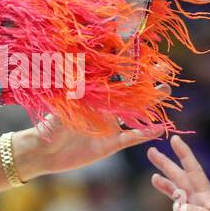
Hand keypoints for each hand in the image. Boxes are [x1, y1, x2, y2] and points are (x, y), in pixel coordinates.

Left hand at [19, 84, 170, 178]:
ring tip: (165, 91)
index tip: (144, 58)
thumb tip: (83, 76)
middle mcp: (104, 109)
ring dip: (150, 104)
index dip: (130, 69)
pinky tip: (160, 128)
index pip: (115, 79)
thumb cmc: (49, 124)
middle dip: (147, 83)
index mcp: (94, 96)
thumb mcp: (63, 105)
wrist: (44, 152)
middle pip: (130, 94)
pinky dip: (145, 133)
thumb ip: (76, 92)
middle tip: (163, 72)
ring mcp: (110, 126)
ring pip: (135, 113)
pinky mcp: (111, 144)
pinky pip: (131, 138)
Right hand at [147, 134, 209, 210]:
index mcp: (208, 197)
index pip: (193, 170)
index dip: (183, 154)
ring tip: (153, 176)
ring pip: (181, 192)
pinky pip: (183, 208)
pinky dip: (175, 202)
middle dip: (167, 165)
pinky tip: (172, 202)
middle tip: (151, 151)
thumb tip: (179, 207)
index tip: (174, 138)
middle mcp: (203, 200)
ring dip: (168, 183)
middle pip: (181, 178)